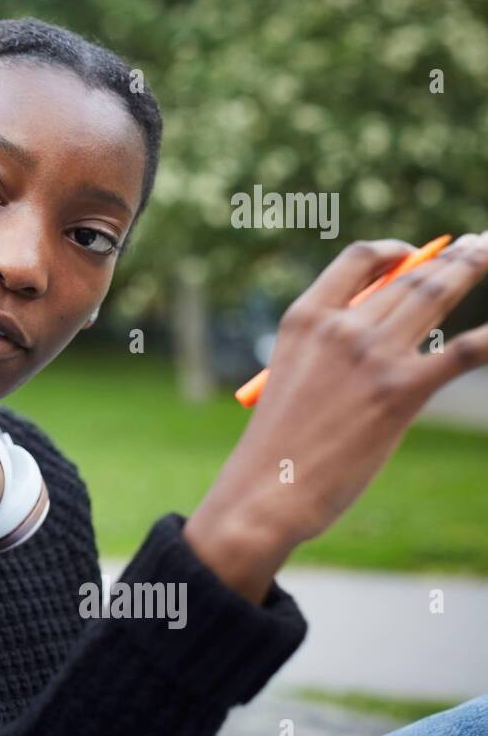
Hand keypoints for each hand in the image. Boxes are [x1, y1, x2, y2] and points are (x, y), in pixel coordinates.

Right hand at [184, 232, 487, 602]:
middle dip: (453, 257)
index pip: (358, 260)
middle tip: (481, 246)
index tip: (416, 254)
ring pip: (437, 294)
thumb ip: (334, 350)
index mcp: (305, 319)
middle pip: (409, 275)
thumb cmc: (280, 445)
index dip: (394, 251)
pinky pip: (466, 351)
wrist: (270, 489)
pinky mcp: (401, 390)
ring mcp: (372, 355)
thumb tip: (393, 330)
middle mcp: (339, 327)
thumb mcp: (294, 379)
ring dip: (474, 269)